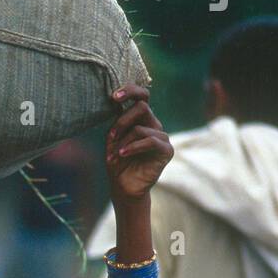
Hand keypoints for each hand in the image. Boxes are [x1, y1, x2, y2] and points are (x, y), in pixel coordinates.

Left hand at [106, 85, 172, 201]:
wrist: (124, 187)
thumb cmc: (117, 162)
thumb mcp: (113, 139)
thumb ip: (117, 122)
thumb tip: (116, 102)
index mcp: (141, 118)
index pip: (142, 95)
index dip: (130, 90)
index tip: (114, 97)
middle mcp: (153, 124)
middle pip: (142, 107)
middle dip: (122, 121)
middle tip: (111, 137)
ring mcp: (161, 136)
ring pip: (141, 127)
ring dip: (123, 142)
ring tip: (113, 155)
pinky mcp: (166, 150)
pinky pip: (150, 141)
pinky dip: (133, 147)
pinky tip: (122, 154)